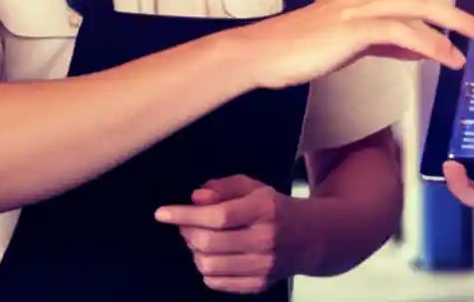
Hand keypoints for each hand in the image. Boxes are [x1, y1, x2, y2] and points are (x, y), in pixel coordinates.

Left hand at [155, 175, 292, 293]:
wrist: (311, 238)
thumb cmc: (275, 209)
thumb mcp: (254, 188)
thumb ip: (223, 188)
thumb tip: (195, 198)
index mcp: (264, 210)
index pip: (217, 216)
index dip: (185, 215)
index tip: (162, 213)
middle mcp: (265, 240)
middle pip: (208, 243)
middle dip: (187, 232)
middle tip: (186, 225)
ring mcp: (263, 266)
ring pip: (208, 265)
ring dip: (195, 252)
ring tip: (201, 241)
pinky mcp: (259, 284)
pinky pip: (217, 282)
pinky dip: (206, 269)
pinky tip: (214, 256)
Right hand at [229, 0, 473, 89]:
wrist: (261, 55)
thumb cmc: (300, 49)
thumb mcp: (350, 41)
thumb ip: (385, 40)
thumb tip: (418, 48)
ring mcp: (357, 9)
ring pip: (418, 6)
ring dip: (454, 24)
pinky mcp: (352, 29)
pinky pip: (401, 32)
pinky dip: (430, 45)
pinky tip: (446, 58)